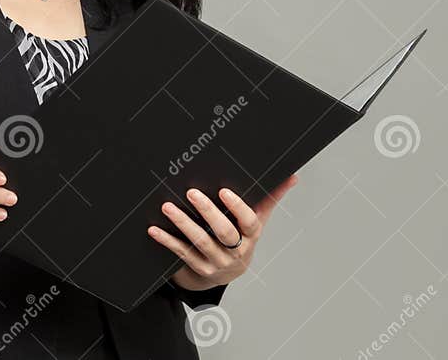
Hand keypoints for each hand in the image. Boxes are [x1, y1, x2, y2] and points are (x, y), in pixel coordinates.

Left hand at [147, 174, 298, 290]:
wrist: (227, 272)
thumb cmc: (242, 236)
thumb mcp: (257, 219)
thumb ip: (270, 197)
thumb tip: (293, 176)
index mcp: (251, 235)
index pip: (249, 222)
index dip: (238, 208)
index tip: (223, 191)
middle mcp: (237, 251)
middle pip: (224, 232)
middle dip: (207, 212)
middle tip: (191, 193)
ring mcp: (218, 262)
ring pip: (200, 243)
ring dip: (183, 224)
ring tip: (167, 207)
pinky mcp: (199, 269)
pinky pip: (182, 254)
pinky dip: (168, 241)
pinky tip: (154, 229)